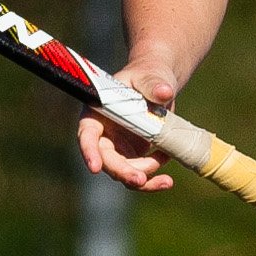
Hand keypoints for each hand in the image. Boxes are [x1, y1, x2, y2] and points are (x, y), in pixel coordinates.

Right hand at [74, 63, 179, 190]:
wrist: (159, 86)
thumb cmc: (149, 76)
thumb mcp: (150, 76)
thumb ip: (154, 84)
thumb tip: (164, 92)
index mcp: (98, 113)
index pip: (88, 135)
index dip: (89, 151)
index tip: (95, 167)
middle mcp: (104, 134)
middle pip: (107, 160)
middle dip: (123, 172)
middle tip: (140, 180)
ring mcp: (118, 148)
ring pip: (124, 172)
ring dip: (144, 178)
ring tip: (166, 171)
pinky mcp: (134, 157)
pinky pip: (141, 174)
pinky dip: (155, 176)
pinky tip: (168, 158)